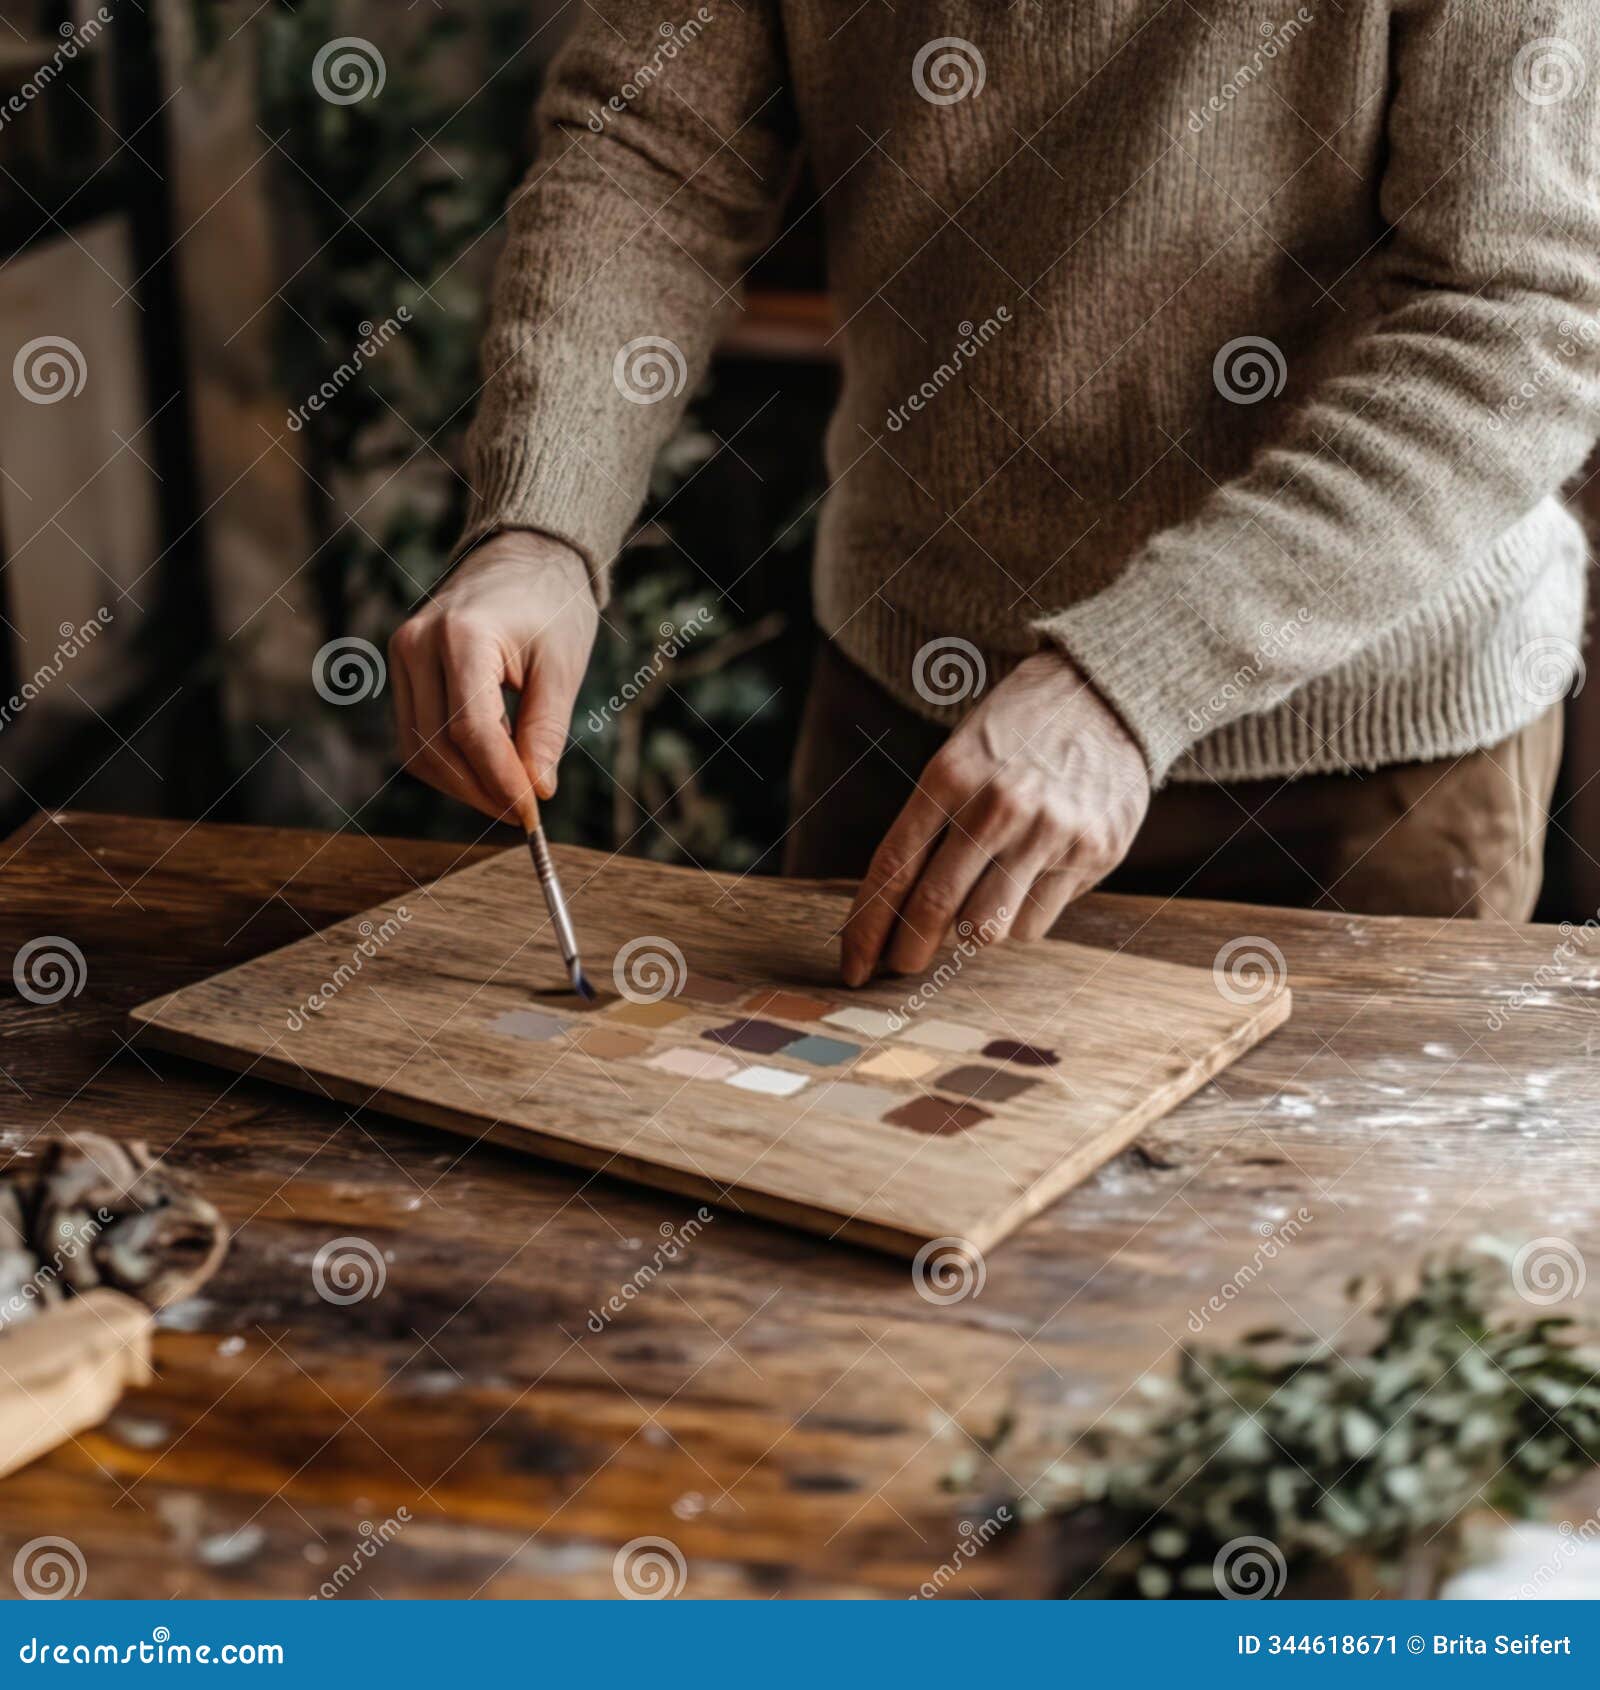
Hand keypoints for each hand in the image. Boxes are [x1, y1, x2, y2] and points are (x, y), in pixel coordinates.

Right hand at [389, 531, 597, 824]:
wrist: (524, 554)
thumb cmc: (551, 603)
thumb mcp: (563, 665)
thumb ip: (546, 730)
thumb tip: (538, 790)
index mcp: (461, 636)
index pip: (471, 731)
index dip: (501, 782)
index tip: (533, 814)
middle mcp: (418, 643)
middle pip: (437, 746)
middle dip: (482, 790)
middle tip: (525, 813)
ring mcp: (402, 654)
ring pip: (418, 748)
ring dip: (463, 784)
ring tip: (510, 793)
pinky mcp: (402, 666)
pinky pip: (415, 733)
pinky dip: (449, 762)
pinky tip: (487, 768)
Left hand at [840, 651, 1149, 984]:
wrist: (1103, 693)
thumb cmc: (1016, 733)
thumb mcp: (959, 759)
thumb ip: (931, 829)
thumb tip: (899, 916)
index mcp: (950, 776)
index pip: (894, 867)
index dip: (868, 927)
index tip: (855, 967)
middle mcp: (998, 805)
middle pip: (936, 909)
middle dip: (909, 950)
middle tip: (903, 962)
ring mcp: (1050, 831)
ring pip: (987, 928)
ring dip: (971, 931)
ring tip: (976, 903)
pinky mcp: (1093, 851)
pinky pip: (1035, 921)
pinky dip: (1020, 917)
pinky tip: (1029, 881)